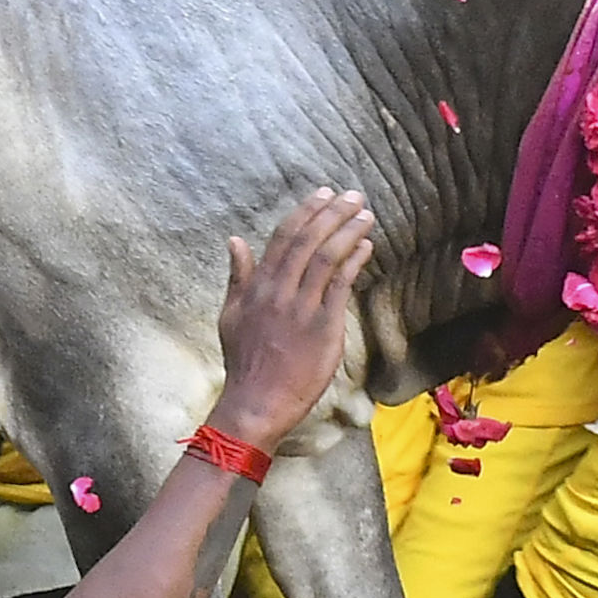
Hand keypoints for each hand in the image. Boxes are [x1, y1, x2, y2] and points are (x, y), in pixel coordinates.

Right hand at [209, 190, 373, 451]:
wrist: (256, 402)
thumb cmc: (245, 362)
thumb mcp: (230, 315)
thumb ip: (238, 277)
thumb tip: (234, 240)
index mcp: (257, 286)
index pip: (283, 238)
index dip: (306, 212)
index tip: (324, 194)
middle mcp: (279, 291)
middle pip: (308, 241)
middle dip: (332, 213)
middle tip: (353, 196)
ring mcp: (301, 309)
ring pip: (326, 257)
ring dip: (347, 232)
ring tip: (365, 215)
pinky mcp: (323, 327)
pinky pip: (340, 286)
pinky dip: (354, 262)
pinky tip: (366, 247)